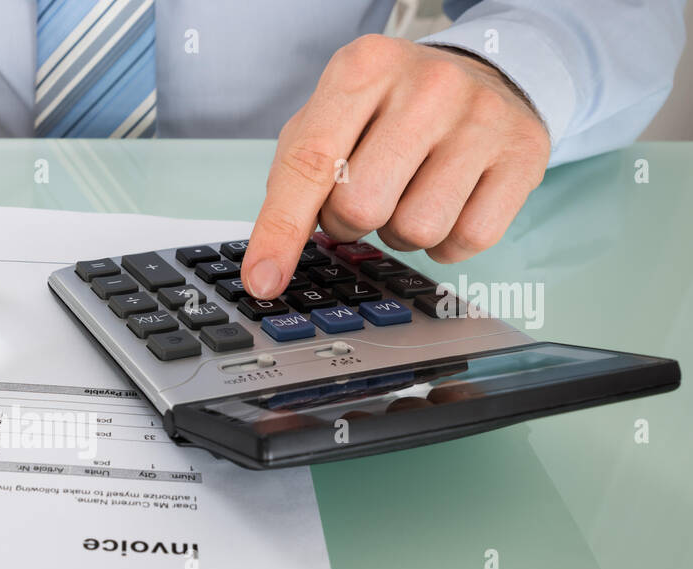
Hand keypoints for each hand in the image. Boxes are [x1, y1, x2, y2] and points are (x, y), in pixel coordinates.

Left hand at [242, 36, 550, 298]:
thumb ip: (293, 184)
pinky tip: (448, 204)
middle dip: (350, 222)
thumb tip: (266, 268)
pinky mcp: (524, 154)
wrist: (483, 76)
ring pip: (417, 229)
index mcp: (363, 68)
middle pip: (362, 207)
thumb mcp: (329, 121)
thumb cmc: (389, 110)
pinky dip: (447, 243)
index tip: (264, 280)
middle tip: (364, 197)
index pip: (309, 164)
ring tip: (409, 194)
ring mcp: (482, 118)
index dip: (280, 232)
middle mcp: (428, 85)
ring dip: (400, 233)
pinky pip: (468, 240)